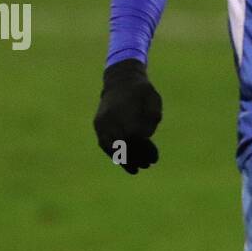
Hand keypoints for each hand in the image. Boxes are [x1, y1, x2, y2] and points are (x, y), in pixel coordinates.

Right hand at [94, 59, 161, 173]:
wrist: (120, 80)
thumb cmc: (141, 91)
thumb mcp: (153, 100)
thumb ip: (152, 117)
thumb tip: (146, 136)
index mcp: (125, 111)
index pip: (135, 139)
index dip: (144, 151)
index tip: (154, 158)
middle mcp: (111, 118)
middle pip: (122, 145)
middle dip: (135, 159)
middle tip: (147, 166)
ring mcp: (102, 121)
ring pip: (110, 147)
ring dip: (123, 160)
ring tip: (135, 170)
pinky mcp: (98, 124)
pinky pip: (103, 143)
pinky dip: (113, 154)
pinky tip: (123, 161)